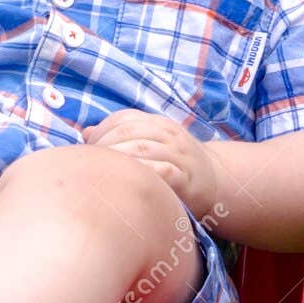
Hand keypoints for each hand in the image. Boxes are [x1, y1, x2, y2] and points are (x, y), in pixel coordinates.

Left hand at [82, 109, 218, 221]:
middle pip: (129, 131)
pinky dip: (141, 174)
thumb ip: (121, 136)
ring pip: (142, 148)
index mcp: (158, 123)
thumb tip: (85, 132)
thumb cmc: (175, 163)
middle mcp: (169, 134)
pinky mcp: (186, 178)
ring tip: (102, 174)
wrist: (218, 181)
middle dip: (105, 146)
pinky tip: (126, 184)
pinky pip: (162, 172)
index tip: (88, 149)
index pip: (124, 118)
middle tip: (90, 165)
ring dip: (117, 159)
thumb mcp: (151, 143)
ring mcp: (179, 155)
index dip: (102, 131)